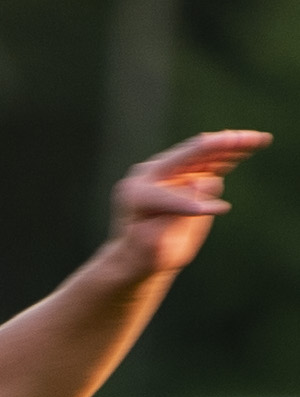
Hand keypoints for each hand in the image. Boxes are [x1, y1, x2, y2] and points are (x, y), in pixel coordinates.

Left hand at [107, 129, 270, 281]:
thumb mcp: (159, 247)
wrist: (139, 255)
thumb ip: (178, 216)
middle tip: (244, 140)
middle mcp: (149, 174)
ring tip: (259, 139)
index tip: (222, 211)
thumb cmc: (148, 256)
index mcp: (138, 194)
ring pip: (202, 152)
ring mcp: (165, 169)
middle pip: (188, 156)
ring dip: (231, 145)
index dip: (193, 202)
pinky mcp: (181, 170)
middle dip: (219, 148)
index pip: (168, 194)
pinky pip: (208, 157)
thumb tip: (207, 181)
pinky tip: (250, 146)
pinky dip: (229, 153)